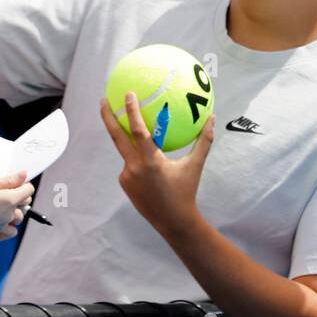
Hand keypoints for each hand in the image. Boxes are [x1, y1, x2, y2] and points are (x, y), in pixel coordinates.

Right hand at [0, 171, 34, 243]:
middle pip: (25, 205)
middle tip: (1, 194)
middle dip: (18, 198)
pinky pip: (11, 232)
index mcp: (9, 200)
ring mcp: (3, 226)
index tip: (11, 184)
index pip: (29, 190)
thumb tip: (24, 174)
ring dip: (13, 212)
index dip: (21, 185)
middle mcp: (9, 215)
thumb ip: (8, 181)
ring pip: (18, 218)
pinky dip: (9, 226)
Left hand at [100, 94, 214, 240]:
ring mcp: (126, 176)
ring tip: (132, 128)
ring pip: (126, 151)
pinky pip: (129, 164)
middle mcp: (134, 167)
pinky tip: (147, 164)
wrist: (173, 222)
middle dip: (107, 116)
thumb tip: (212, 118)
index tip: (128, 94)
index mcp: (150, 161)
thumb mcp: (195, 165)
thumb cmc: (186, 191)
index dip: (131, 110)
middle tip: (104, 100)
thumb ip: (203, 140)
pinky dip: (136, 158)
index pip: (137, 130)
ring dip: (128, 140)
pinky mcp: (124, 183)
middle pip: (116, 136)